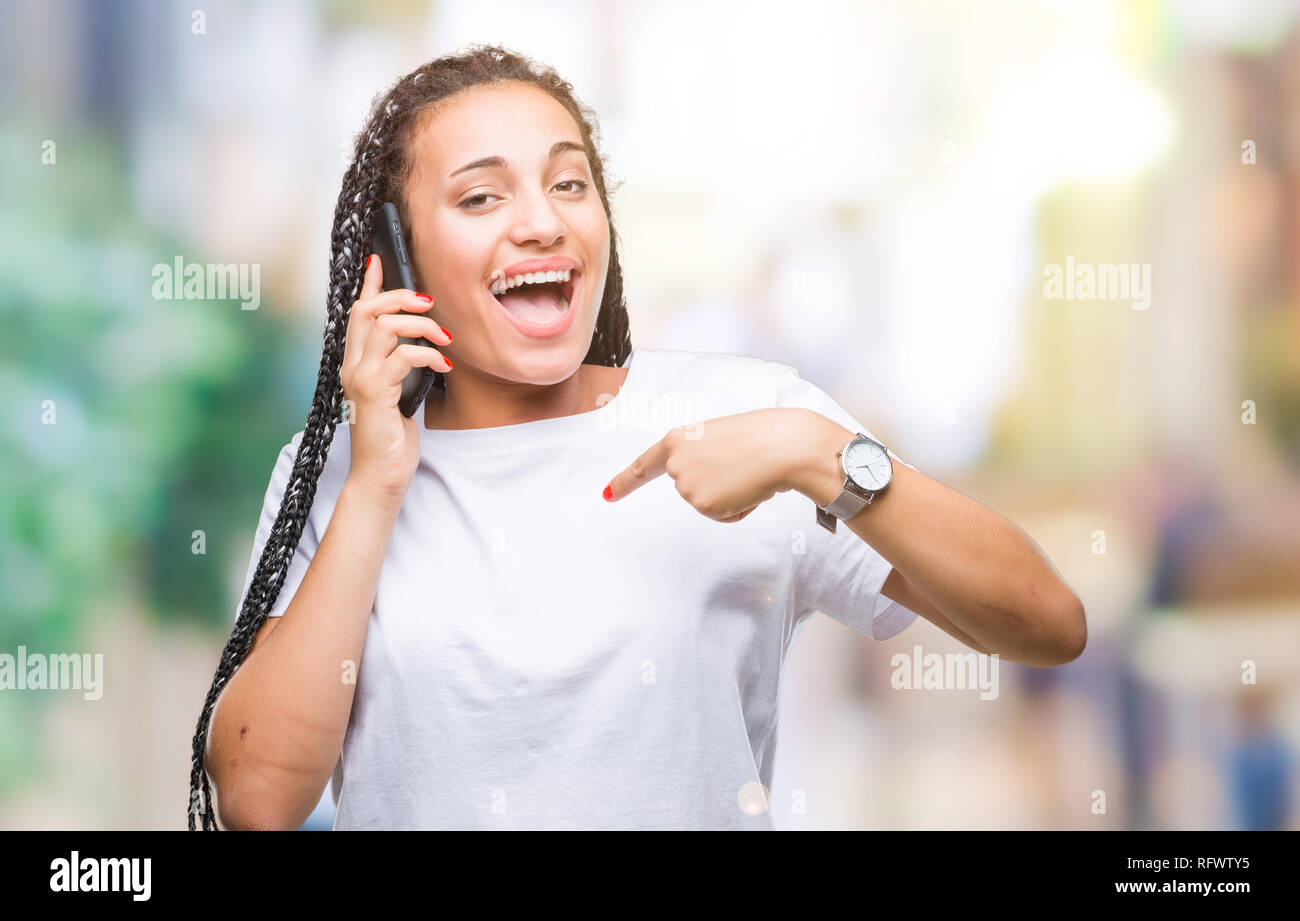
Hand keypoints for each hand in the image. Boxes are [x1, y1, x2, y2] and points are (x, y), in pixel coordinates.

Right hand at [340, 253, 452, 502]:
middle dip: (400, 296)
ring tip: (446, 339)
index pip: (358, 313)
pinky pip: (403, 356)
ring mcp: (360, 378)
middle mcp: (352, 366)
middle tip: (430, 302)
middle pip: (368, 310)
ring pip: (385, 326)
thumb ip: (401, 368)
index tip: (379, 260)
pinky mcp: (374, 393)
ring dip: (422, 325)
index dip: (369, 284)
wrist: (380, 476)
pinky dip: (428, 354)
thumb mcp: (399, 394)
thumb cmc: (391, 439)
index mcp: (357, 363)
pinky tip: (444, 364)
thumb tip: (424, 344)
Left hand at [602, 408, 827, 522]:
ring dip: (731, 494)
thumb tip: (711, 484)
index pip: (645, 465)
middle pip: (691, 488)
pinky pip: (724, 515)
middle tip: (740, 463)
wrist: (784, 446)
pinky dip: (740, 507)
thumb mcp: (720, 438)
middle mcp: (675, 464)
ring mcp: (686, 486)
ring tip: (747, 473)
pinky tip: (750, 487)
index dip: (625, 481)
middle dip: (717, 483)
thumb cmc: (761, 435)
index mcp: (677, 440)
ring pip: (709, 503)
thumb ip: (702, 457)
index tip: (607, 494)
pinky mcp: (703, 505)